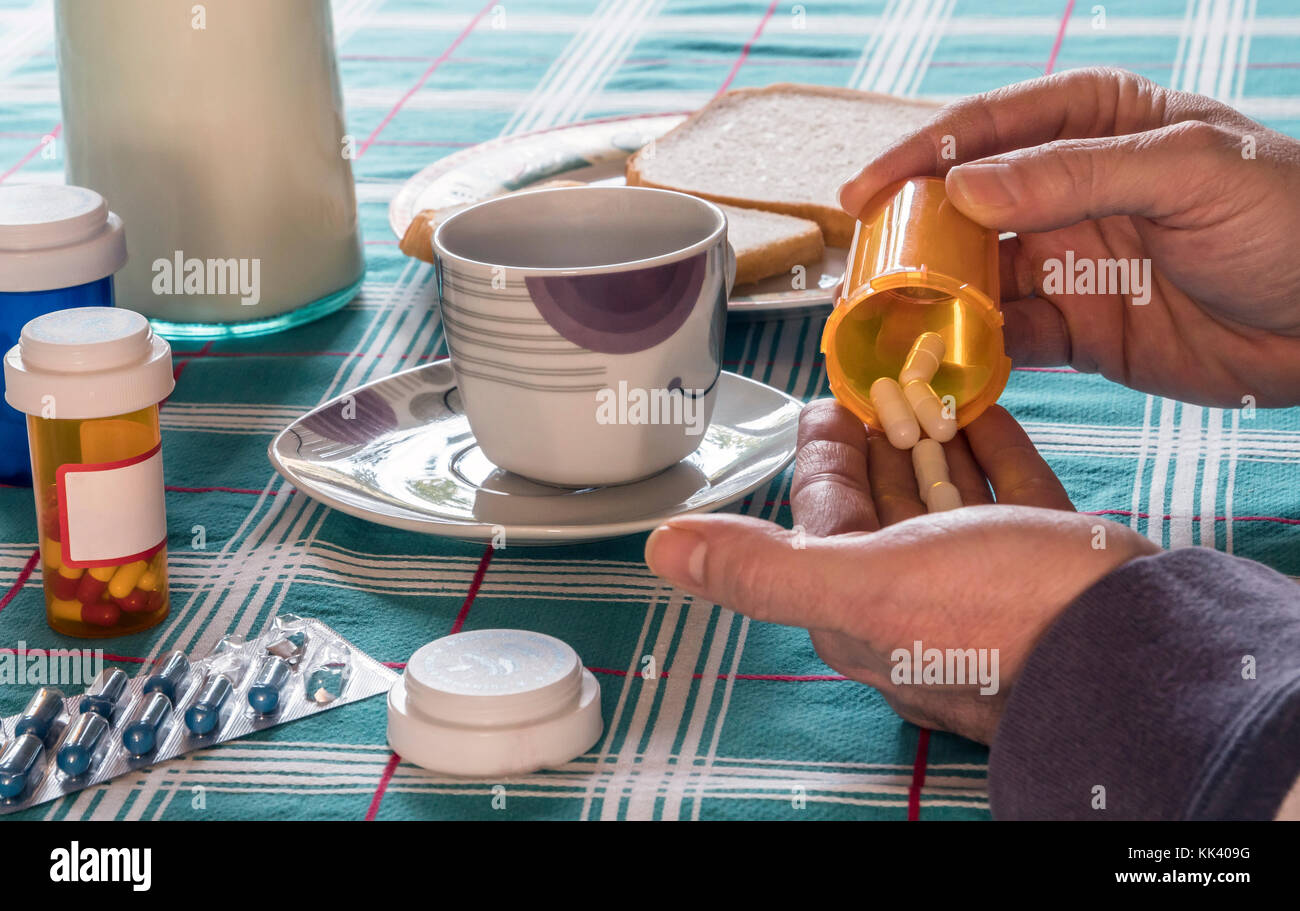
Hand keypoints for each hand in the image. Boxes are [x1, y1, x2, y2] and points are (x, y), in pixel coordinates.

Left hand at [644, 400, 1158, 742]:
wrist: (1133, 649)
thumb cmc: (997, 616)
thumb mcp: (863, 582)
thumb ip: (762, 568)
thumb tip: (663, 547)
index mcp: (863, 604)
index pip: (823, 516)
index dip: (820, 456)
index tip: (825, 400)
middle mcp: (919, 596)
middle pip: (883, 504)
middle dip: (875, 440)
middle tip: (875, 377)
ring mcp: (988, 581)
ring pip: (946, 497)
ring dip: (931, 439)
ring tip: (926, 380)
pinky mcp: (1046, 564)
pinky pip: (1010, 495)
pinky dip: (992, 450)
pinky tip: (988, 409)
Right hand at [839, 67, 1299, 408]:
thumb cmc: (1288, 218)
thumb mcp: (1185, 172)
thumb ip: (1073, 174)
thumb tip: (963, 186)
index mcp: (1095, 124)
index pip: (988, 129)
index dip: (918, 157)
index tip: (864, 195)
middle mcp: (1069, 189)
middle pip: (965, 207)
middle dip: (911, 237)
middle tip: (861, 271)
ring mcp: (1069, 263)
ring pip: (976, 278)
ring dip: (933, 301)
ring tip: (885, 327)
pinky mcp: (1078, 330)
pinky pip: (1008, 339)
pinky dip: (972, 353)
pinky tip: (942, 366)